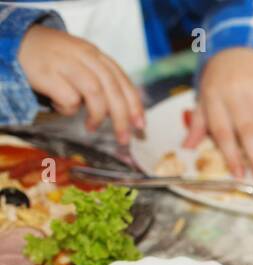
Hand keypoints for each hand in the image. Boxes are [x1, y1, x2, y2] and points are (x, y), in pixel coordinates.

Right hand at [18, 26, 142, 143]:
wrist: (16, 42)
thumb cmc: (53, 60)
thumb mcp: (80, 62)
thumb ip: (100, 80)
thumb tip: (122, 113)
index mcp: (95, 54)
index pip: (122, 80)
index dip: (135, 104)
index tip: (141, 125)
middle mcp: (83, 55)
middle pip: (111, 88)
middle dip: (122, 117)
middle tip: (124, 138)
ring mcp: (65, 62)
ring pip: (95, 93)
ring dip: (98, 115)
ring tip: (91, 127)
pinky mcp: (47, 73)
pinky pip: (68, 98)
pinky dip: (68, 109)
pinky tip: (59, 106)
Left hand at [186, 48, 252, 179]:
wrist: (240, 49)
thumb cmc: (221, 81)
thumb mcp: (205, 99)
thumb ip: (198, 125)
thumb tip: (187, 149)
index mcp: (214, 99)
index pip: (223, 131)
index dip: (232, 155)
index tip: (240, 174)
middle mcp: (235, 93)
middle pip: (248, 129)